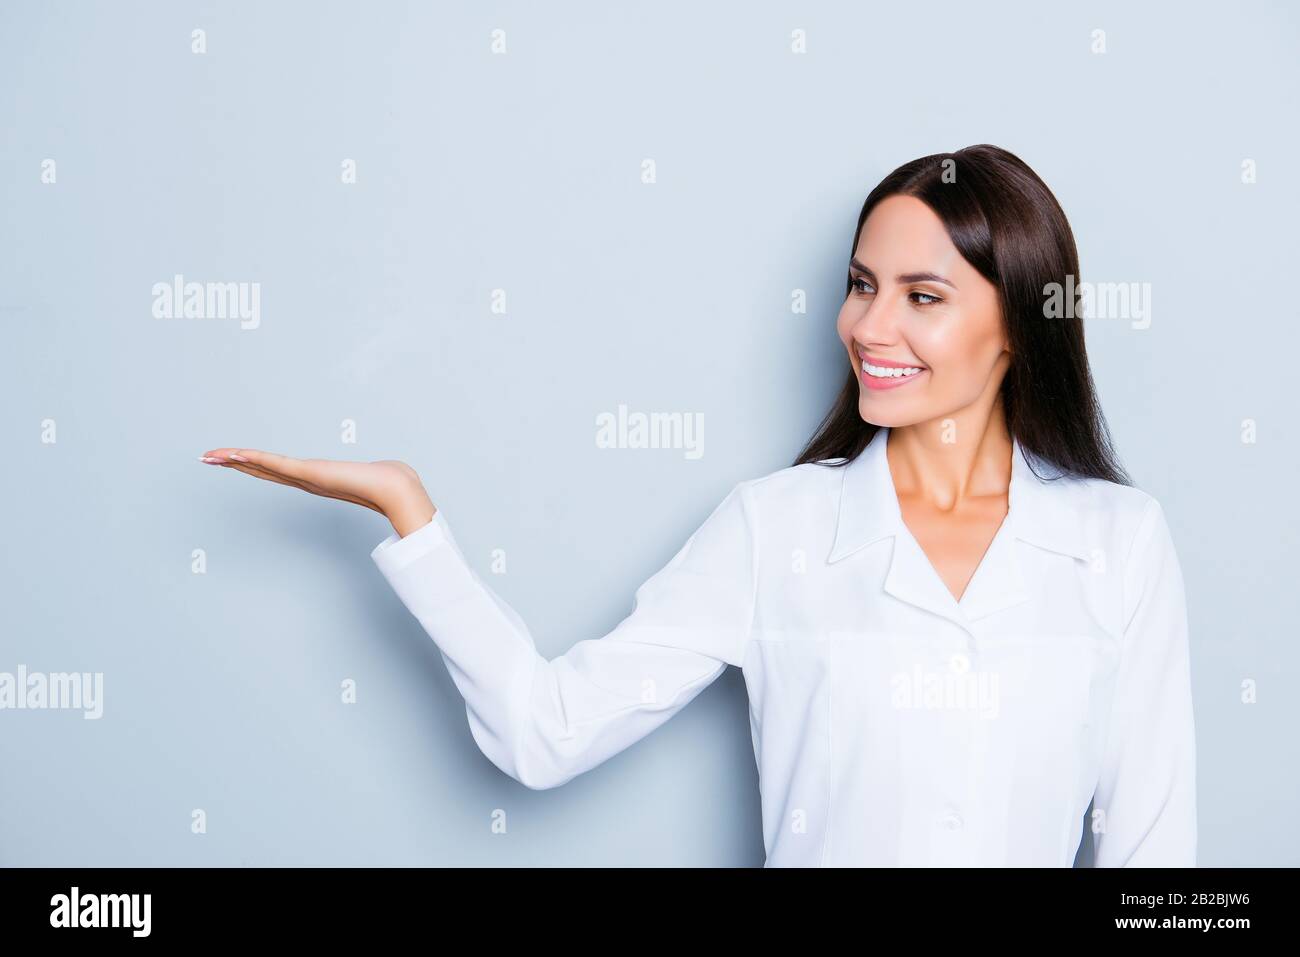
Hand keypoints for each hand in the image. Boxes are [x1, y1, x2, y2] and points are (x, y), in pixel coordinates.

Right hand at [199, 448, 436, 536]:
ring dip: (235, 461)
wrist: (394, 489)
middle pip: (261, 469)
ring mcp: (306, 478)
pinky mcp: (309, 473)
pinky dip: (254, 459)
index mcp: (315, 479)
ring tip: (210, 456)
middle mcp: (306, 481)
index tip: (233, 459)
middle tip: (207, 458)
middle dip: (234, 464)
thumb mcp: (372, 473)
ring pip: (262, 467)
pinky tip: (235, 455)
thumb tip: (385, 468)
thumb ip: (371, 472)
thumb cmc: (389, 481)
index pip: (277, 470)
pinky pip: (275, 464)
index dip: (253, 465)